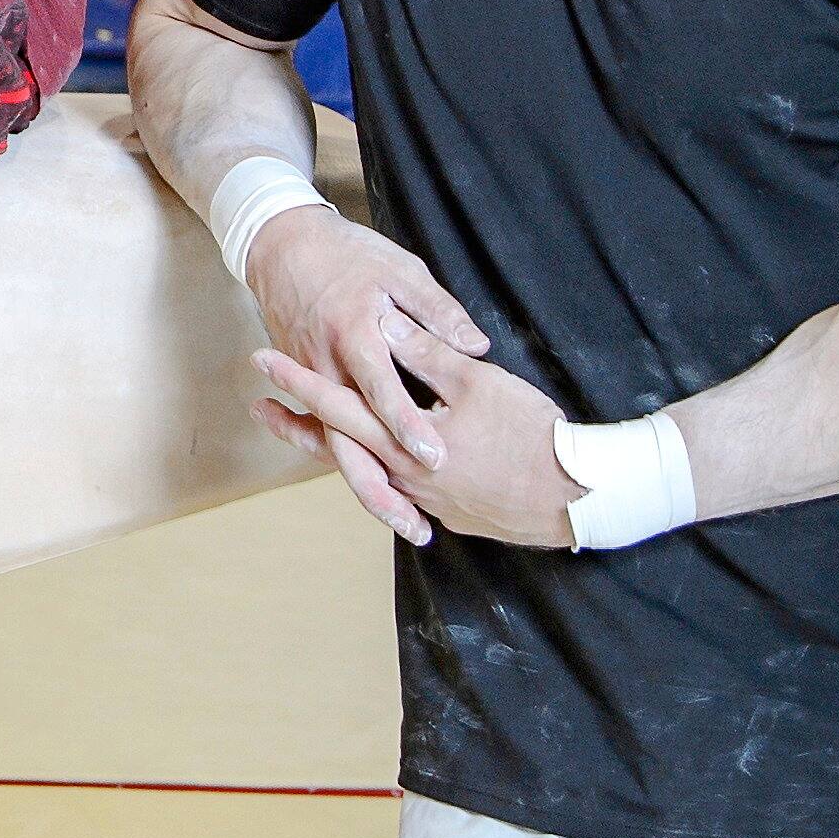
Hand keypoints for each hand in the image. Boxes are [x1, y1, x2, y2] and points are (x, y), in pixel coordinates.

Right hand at [236, 205, 491, 543]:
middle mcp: (329, 365)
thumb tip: (476, 346)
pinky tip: (372, 491)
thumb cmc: (347, 253)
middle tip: (417, 522)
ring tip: (404, 521)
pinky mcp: (307, 380)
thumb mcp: (399, 271)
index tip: (435, 458)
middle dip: (382, 486)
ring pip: (335, 446)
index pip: (383, 391)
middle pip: (350, 439)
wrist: (279, 244)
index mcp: (355, 334)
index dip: (408, 427)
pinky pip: (325, 432)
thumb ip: (436, 314)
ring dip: (366, 486)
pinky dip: (346, 464)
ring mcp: (313, 377)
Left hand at [256, 335, 578, 549]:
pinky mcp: (451, 511)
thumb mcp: (477, 382)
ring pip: (367, 470)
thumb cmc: (530, 435)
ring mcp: (426, 499)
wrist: (578, 497)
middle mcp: (403, 476)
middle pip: (337, 447)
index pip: (336, 404)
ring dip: (335, 448)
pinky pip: (400, 487)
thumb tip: (388, 326)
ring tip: (307, 432)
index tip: (264, 359)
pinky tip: (375, 461)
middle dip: (297, 424)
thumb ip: (428, 354)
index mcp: (401, 441)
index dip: (298, 380)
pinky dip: (375, 470)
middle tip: (260, 407)